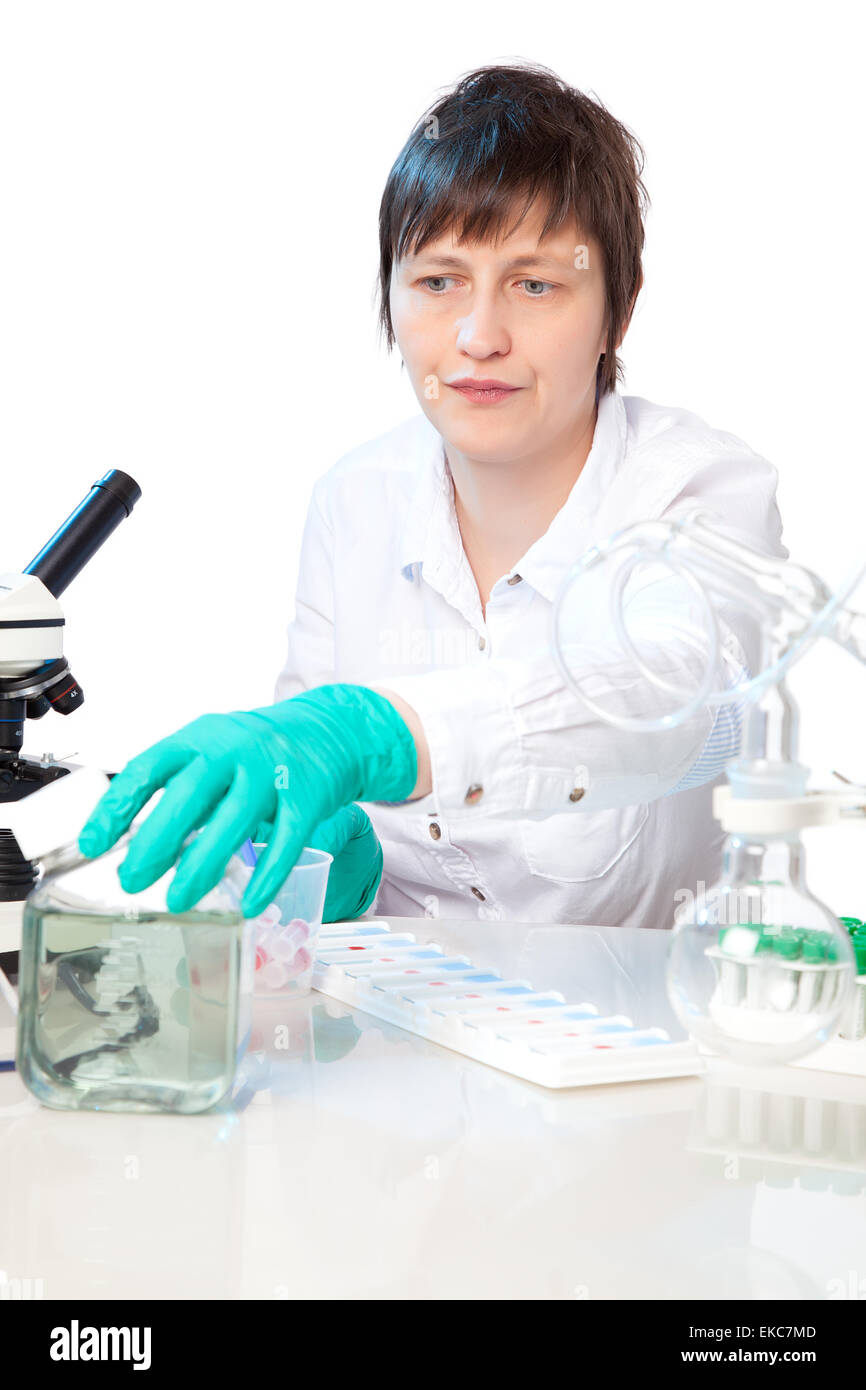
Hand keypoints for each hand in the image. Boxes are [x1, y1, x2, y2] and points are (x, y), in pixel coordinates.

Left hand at [76, 684, 415, 918]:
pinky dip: (268, 877)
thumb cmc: (255, 750)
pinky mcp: (307, 798)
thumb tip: (128, 838)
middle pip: (188, 796)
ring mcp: (271, 773)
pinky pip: (286, 842)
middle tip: (131, 880)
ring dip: (202, 864)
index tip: (92, 843)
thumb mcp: (209, 750)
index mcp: (198, 738)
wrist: (326, 730)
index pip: (147, 769)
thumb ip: (174, 785)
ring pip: (233, 821)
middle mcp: (233, 750)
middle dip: (155, 842)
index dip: (116, 807)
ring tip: (178, 899)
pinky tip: (251, 904)